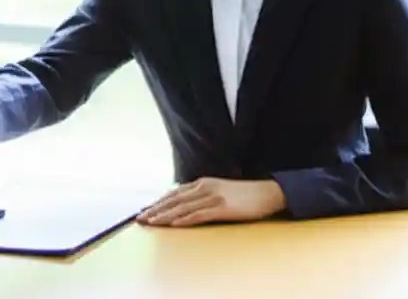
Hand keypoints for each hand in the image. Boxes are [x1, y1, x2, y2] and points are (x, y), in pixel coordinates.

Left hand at [137, 178, 285, 226]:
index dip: (158, 202)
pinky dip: (185, 219)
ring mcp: (213, 197)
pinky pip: (200, 215)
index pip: (174, 193)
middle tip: (140, 218)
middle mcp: (205, 187)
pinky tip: (174, 224)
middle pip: (174, 200)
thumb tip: (185, 202)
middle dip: (156, 209)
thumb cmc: (243, 195)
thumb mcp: (219, 189)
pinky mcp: (222, 208)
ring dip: (165, 216)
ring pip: (183, 207)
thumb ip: (202, 194)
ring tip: (152, 222)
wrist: (267, 193)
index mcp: (203, 183)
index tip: (145, 210)